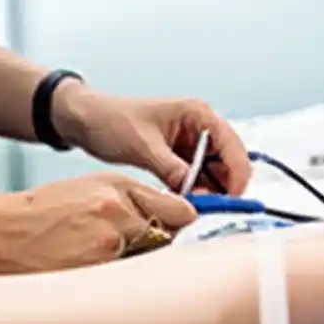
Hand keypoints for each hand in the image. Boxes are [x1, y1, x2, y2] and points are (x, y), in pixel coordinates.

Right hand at [0, 172, 196, 274]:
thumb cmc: (39, 212)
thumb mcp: (91, 185)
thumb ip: (137, 197)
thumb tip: (182, 214)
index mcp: (119, 192)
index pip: (179, 211)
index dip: (187, 224)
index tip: (195, 230)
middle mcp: (116, 218)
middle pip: (166, 242)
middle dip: (159, 246)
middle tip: (138, 248)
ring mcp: (105, 251)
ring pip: (145, 265)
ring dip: (136, 267)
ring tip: (100, 260)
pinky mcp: (91, 278)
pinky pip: (122, 286)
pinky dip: (116, 285)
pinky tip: (90, 275)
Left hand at [52, 83, 252, 194]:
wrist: (86, 121)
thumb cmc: (111, 120)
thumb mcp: (144, 146)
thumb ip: (172, 169)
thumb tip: (196, 194)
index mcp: (197, 113)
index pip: (232, 145)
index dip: (237, 173)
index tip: (231, 199)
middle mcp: (199, 127)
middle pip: (228, 161)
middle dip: (224, 186)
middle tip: (211, 209)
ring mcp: (189, 143)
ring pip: (213, 172)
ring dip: (209, 191)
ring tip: (195, 209)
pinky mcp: (178, 157)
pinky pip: (196, 178)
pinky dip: (194, 191)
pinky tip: (185, 204)